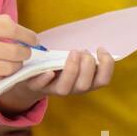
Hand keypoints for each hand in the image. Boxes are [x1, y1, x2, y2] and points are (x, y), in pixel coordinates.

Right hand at [0, 15, 42, 96]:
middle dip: (25, 53)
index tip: (33, 39)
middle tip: (25, 52)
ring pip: (7, 68)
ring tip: (14, 62)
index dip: (26, 34)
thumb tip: (20, 34)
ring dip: (16, 66)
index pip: (9, 27)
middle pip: (12, 50)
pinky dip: (2, 75)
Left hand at [0, 47, 114, 114]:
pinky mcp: (35, 85)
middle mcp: (70, 89)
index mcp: (83, 82)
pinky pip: (40, 86)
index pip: (102, 81)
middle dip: (88, 67)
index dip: (106, 66)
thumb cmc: (57, 65)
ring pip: (65, 89)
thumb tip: (99, 46)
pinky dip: (45, 79)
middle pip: (84, 85)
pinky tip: (49, 71)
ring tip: (73, 53)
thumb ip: (85, 56)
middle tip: (83, 51)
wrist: (30, 77)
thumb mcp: (73, 60)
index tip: (101, 49)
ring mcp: (52, 89)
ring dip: (71, 70)